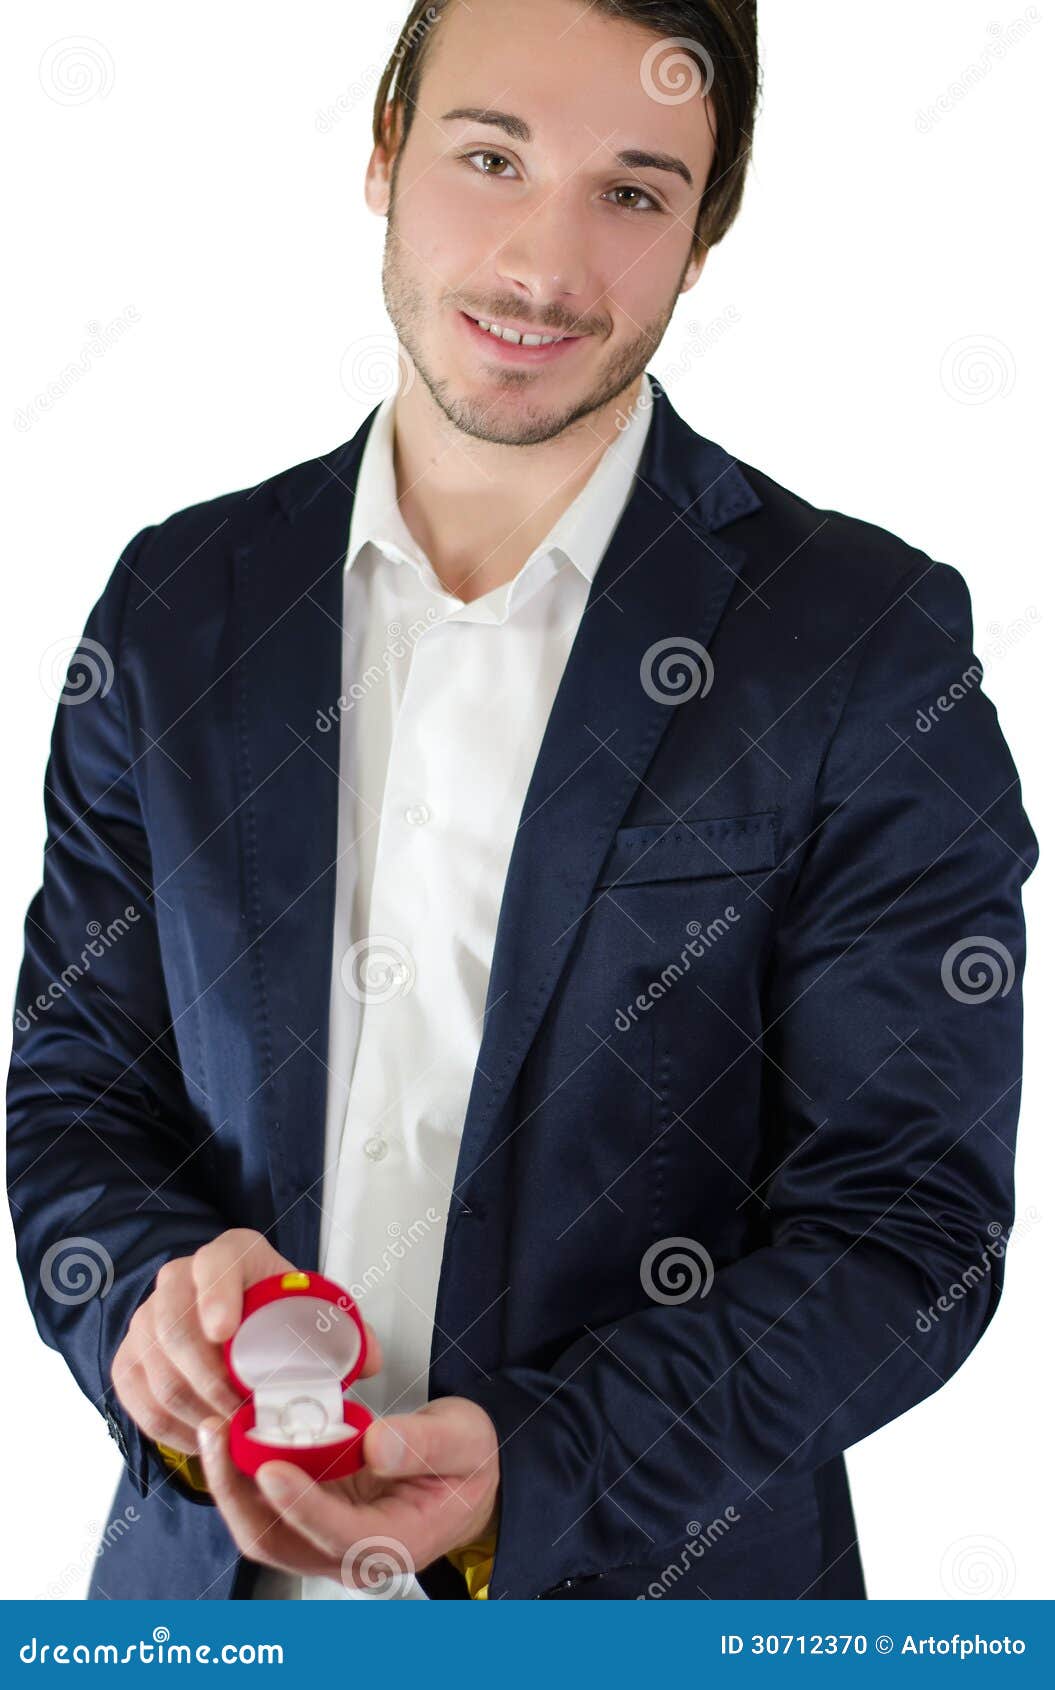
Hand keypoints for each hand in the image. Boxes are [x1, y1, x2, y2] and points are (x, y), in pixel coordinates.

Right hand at [111, 1228, 381, 1454]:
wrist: (236, 1317)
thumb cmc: (279, 1313)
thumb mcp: (315, 1309)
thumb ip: (348, 1333)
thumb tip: (369, 1361)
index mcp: (232, 1254)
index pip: (214, 1264)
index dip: (216, 1295)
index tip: (225, 1332)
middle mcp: (179, 1278)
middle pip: (174, 1325)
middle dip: (208, 1377)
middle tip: (242, 1412)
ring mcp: (147, 1318)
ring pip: (154, 1368)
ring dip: (191, 1408)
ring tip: (228, 1433)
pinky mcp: (129, 1357)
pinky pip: (135, 1396)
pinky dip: (168, 1426)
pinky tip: (201, 1441)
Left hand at [197, 1395, 499, 1587]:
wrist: (467, 1482)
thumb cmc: (467, 1464)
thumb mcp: (464, 1439)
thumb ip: (423, 1444)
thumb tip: (375, 1445)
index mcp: (394, 1541)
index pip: (337, 1533)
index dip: (299, 1502)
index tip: (270, 1465)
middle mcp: (351, 1554)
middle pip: (278, 1541)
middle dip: (238, 1492)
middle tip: (220, 1434)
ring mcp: (325, 1542)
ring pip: (261, 1529)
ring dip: (231, 1483)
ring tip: (216, 1429)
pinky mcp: (310, 1521)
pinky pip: (264, 1509)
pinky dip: (242, 1476)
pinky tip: (233, 1435)